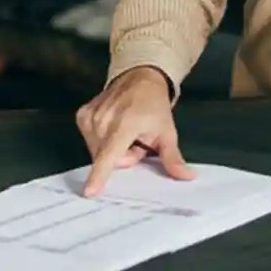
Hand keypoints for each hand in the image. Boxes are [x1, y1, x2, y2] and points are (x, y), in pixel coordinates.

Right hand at [75, 67, 194, 197]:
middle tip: (135, 142)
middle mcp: (103, 121)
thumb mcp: (167, 133)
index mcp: (125, 126)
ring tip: (124, 133)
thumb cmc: (154, 107)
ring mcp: (90, 117)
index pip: (109, 155)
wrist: (139, 79)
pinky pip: (89, 141)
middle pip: (106, 159)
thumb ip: (172, 158)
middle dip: (121, 158)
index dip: (99, 175)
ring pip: (96, 151)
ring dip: (110, 149)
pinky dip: (100, 140)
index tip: (89, 192)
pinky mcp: (82, 115)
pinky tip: (111, 127)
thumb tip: (188, 177)